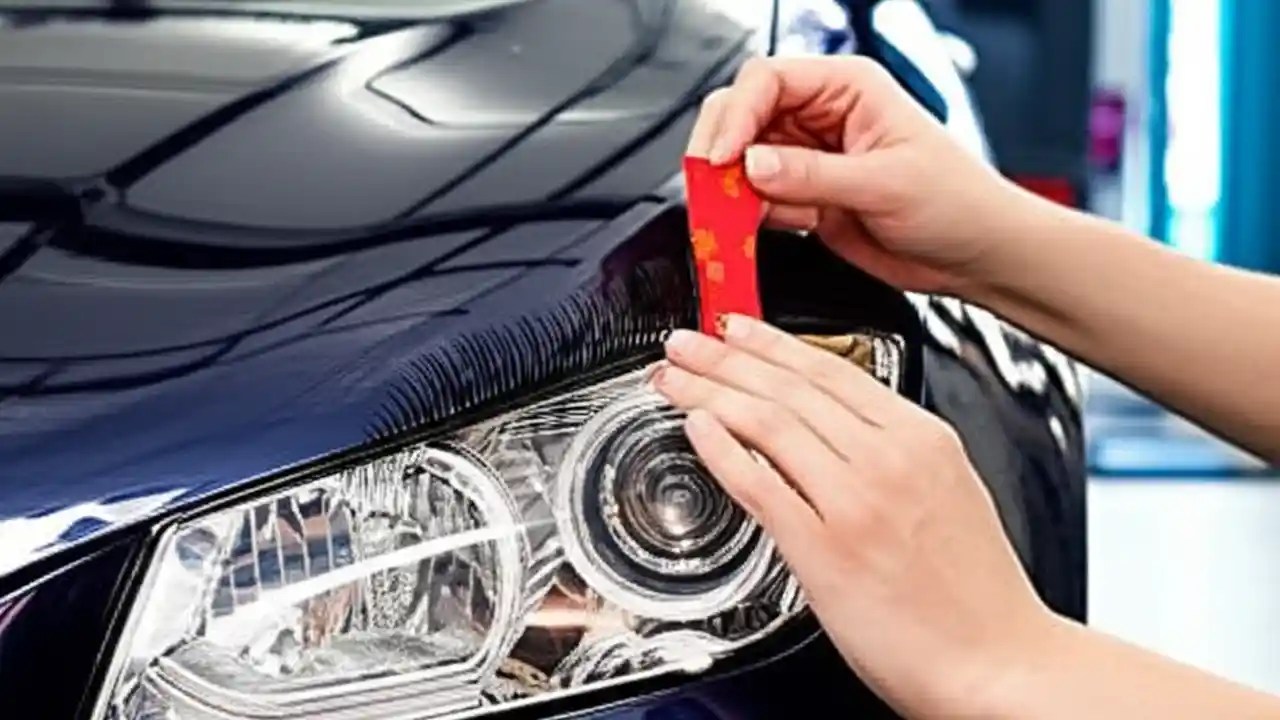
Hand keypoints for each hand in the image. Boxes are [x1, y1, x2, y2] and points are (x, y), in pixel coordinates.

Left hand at [651, 315, 1053, 718]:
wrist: (999, 664)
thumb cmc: (977, 594)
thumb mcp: (949, 492)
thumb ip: (895, 454)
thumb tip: (834, 431)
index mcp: (922, 439)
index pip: (830, 370)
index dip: (771, 344)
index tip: (736, 329)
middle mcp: (888, 460)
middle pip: (788, 388)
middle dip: (725, 358)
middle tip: (685, 343)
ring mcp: (854, 502)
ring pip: (767, 423)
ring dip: (709, 392)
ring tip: (673, 380)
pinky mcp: (823, 550)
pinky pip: (758, 485)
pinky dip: (720, 450)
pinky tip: (695, 429)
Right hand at [687, 56, 1036, 297]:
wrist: (976, 254)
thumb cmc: (957, 202)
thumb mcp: (886, 183)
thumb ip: (813, 175)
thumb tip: (752, 166)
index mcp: (847, 87)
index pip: (768, 80)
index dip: (736, 115)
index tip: (724, 157)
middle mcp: (822, 115)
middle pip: (742, 115)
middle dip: (721, 151)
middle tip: (712, 189)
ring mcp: (809, 158)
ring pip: (741, 161)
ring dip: (731, 190)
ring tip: (733, 217)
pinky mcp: (803, 198)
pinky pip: (755, 200)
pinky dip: (746, 218)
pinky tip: (763, 230)